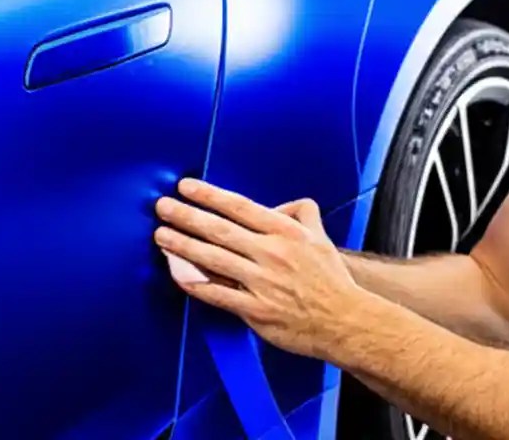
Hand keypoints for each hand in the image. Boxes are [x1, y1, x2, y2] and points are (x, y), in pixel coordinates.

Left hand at [154, 178, 365, 359]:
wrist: (346, 322)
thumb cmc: (331, 281)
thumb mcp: (321, 237)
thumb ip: (302, 215)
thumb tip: (283, 205)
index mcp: (286, 232)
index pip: (240, 207)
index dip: (210, 195)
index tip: (187, 186)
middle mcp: (272, 253)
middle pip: (220, 230)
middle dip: (187, 216)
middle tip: (163, 207)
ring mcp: (262, 283)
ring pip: (214, 259)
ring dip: (183, 246)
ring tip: (162, 235)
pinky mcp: (256, 310)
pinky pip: (219, 294)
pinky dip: (196, 284)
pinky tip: (177, 275)